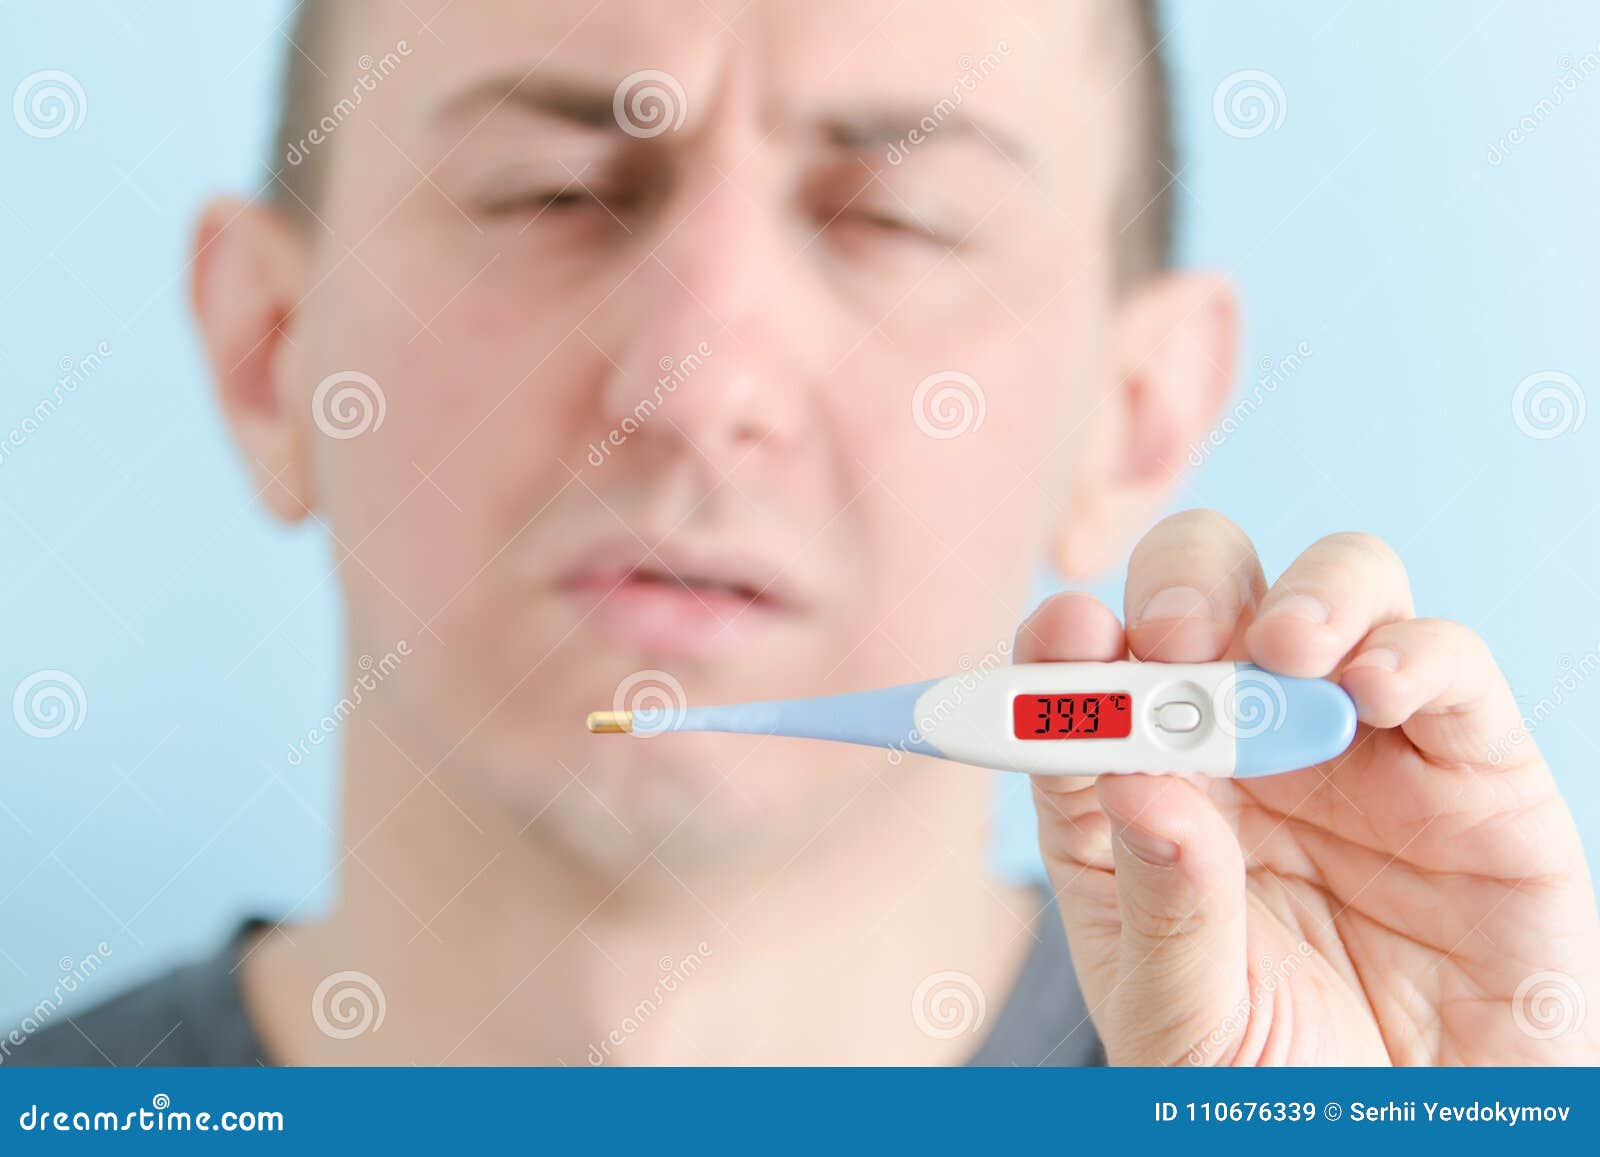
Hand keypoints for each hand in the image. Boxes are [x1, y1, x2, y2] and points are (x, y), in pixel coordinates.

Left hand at [1020, 510, 1599, 1064]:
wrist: (1411, 1147)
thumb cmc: (1276, 1086)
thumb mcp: (1185, 1022)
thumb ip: (1162, 909)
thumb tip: (1135, 786)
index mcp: (1143, 798)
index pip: (1085, 684)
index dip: (1067, 646)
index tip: (1065, 639)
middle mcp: (1242, 749)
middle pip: (1205, 594)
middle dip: (1184, 588)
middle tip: (1178, 637)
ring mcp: (1357, 746)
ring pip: (1335, 588)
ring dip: (1307, 594)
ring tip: (1286, 652)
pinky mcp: (1472, 770)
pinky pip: (1451, 670)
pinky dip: (1418, 654)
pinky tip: (1378, 692)